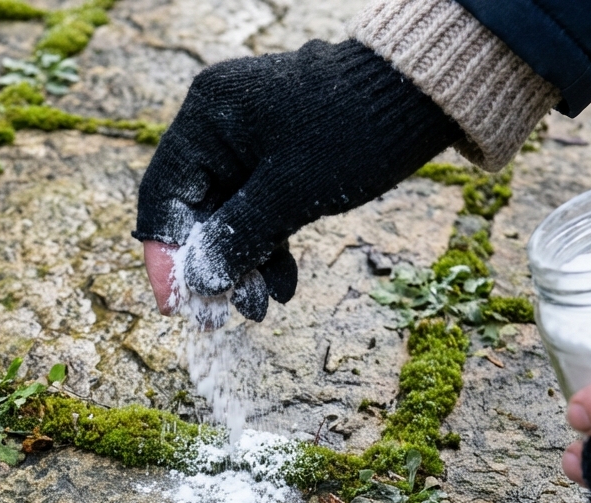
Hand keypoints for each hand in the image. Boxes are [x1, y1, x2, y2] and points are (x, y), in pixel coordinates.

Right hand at [133, 39, 462, 321]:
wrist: (426, 95)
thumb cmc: (355, 130)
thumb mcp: (291, 192)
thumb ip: (237, 237)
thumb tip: (196, 282)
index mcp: (207, 117)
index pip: (165, 195)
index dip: (165, 256)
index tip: (173, 307)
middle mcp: (220, 125)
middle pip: (196, 210)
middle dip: (212, 267)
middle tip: (218, 320)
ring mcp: (251, 141)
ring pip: (230, 217)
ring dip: (243, 265)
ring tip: (258, 309)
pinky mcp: (281, 158)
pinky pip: (260, 210)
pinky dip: (268, 248)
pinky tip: (282, 287)